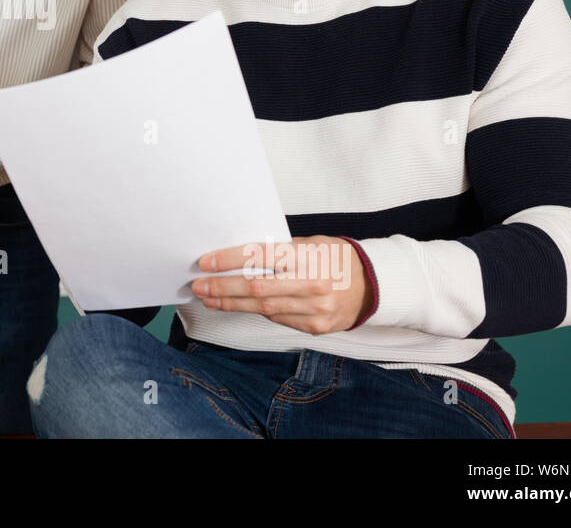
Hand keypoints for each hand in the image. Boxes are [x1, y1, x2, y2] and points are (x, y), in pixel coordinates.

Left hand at [189, 236, 373, 334]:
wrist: (372, 285)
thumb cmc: (336, 258)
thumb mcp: (311, 243)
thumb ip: (280, 250)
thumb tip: (239, 254)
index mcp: (307, 256)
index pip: (260, 256)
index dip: (229, 260)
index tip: (206, 262)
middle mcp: (311, 284)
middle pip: (256, 287)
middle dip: (222, 287)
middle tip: (198, 285)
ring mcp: (313, 309)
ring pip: (263, 308)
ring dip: (231, 303)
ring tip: (209, 298)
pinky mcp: (314, 327)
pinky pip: (277, 318)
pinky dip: (256, 311)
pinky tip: (238, 305)